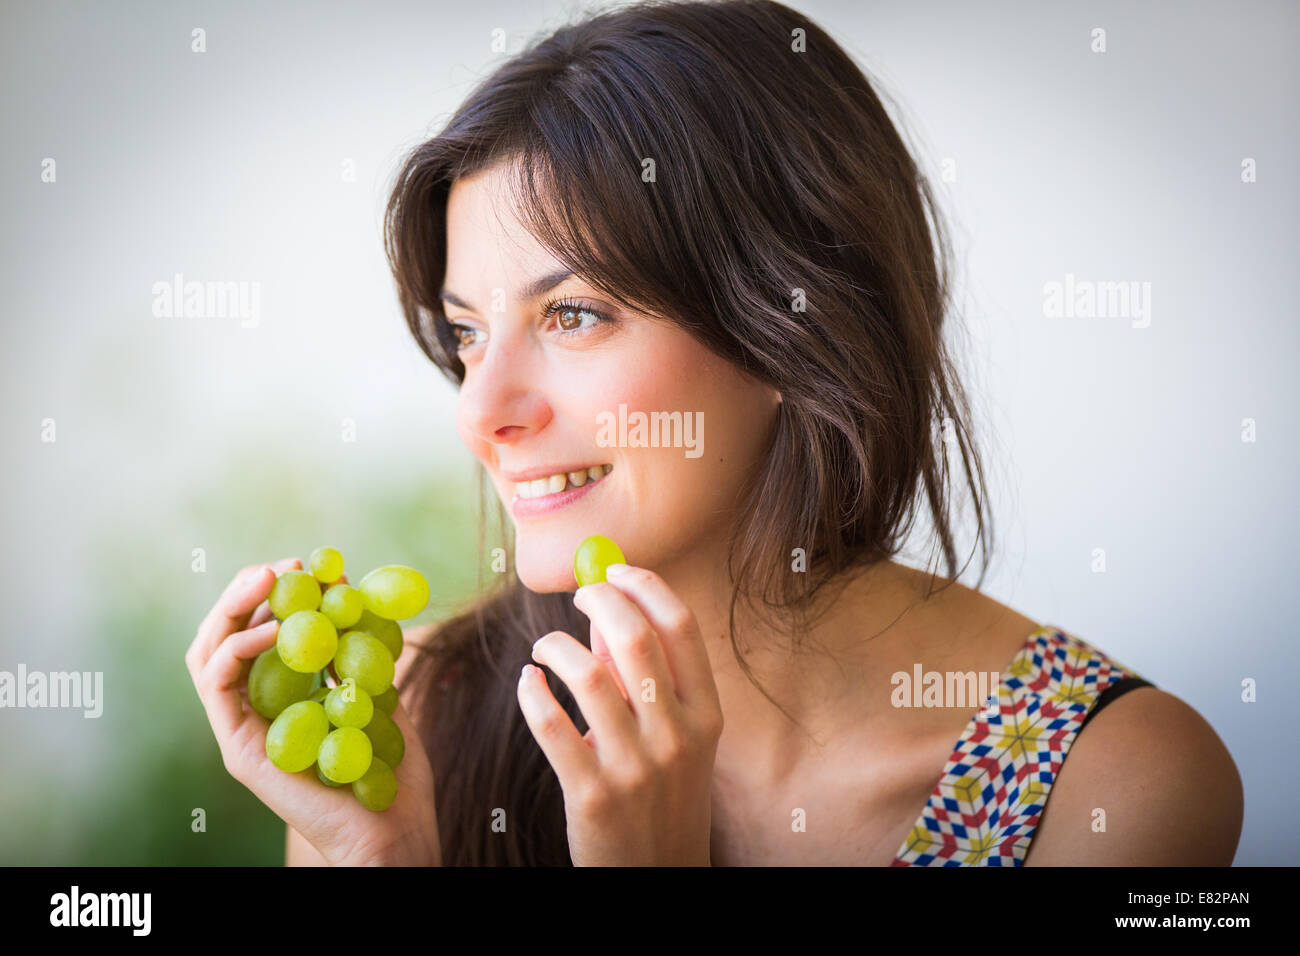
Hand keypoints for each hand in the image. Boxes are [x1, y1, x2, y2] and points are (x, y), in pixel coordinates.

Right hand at [185, 557, 440, 865]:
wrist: (393, 828)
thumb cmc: (389, 770)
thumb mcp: (378, 694)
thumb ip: (360, 652)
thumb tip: (351, 594)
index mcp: (281, 698)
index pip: (257, 634)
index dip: (273, 595)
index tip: (306, 566)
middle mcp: (253, 711)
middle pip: (225, 638)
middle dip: (247, 592)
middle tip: (282, 566)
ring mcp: (240, 730)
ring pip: (208, 655)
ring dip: (233, 609)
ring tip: (269, 581)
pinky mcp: (237, 748)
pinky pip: (217, 686)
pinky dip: (237, 647)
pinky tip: (272, 630)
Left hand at [517, 564, 722, 865]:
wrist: (658, 877)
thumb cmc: (663, 794)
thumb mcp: (676, 739)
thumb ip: (647, 679)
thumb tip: (607, 616)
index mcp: (705, 715)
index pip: (680, 627)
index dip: (645, 586)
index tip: (616, 571)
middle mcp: (676, 737)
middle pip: (634, 638)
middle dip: (599, 600)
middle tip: (578, 596)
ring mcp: (635, 767)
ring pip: (587, 675)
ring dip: (556, 646)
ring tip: (545, 649)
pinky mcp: (592, 795)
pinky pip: (551, 725)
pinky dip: (532, 693)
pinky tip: (528, 682)